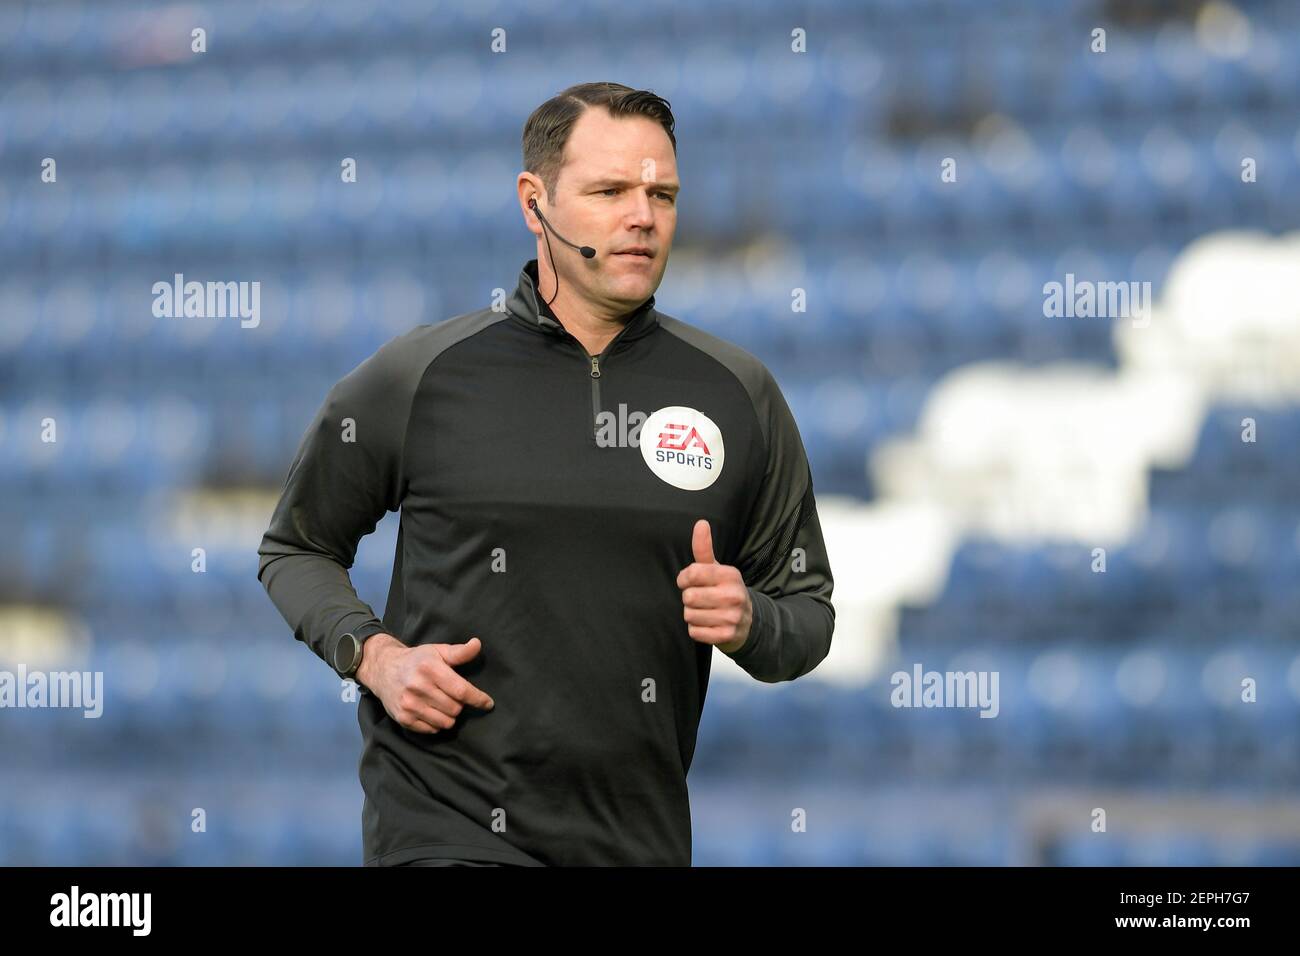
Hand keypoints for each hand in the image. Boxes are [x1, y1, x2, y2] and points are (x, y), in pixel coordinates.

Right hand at [357, 634, 494, 733]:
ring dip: (450, 716)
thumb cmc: (416, 660)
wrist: (383, 669)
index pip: (461, 690)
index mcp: (430, 669)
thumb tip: (477, 644)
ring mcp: (410, 705)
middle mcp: (418, 687)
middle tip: (453, 696)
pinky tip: (432, 711)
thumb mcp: (437, 651)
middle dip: (460, 704)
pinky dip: (437, 723)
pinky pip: (432, 730)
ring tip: (443, 704)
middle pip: (455, 708)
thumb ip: (459, 652)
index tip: (488, 703)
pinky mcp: (404, 718)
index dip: (478, 698)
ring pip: (446, 722)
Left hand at [676, 519, 751, 653]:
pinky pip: (694, 632)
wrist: (747, 623)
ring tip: (705, 612)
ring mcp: (732, 617)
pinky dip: (697, 630)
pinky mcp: (726, 636)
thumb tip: (701, 523)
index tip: (689, 582)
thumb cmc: (725, 591)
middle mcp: (734, 595)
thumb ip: (704, 548)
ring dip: (692, 615)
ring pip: (689, 615)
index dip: (684, 579)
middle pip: (688, 596)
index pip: (692, 573)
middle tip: (700, 599)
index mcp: (730, 575)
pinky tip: (708, 624)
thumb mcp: (717, 569)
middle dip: (689, 599)